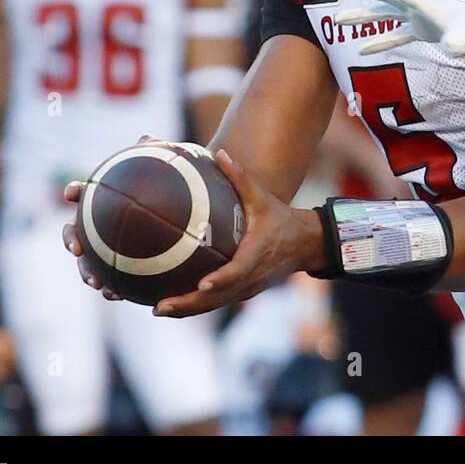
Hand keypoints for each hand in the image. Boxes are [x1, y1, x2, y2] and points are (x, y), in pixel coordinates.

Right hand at [62, 133, 166, 299]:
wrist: (193, 212)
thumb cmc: (180, 186)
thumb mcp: (174, 169)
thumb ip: (161, 154)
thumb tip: (149, 138)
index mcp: (108, 200)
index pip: (86, 193)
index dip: (76, 191)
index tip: (72, 192)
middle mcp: (103, 225)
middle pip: (76, 231)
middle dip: (72, 240)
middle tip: (77, 247)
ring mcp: (111, 248)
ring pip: (91, 263)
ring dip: (89, 274)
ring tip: (98, 283)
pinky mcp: (126, 268)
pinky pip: (117, 281)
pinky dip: (116, 289)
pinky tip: (121, 295)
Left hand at [152, 147, 323, 316]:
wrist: (306, 244)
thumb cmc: (281, 219)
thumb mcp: (263, 198)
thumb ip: (241, 177)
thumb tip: (219, 153)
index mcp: (257, 253)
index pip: (238, 271)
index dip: (221, 279)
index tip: (202, 284)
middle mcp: (252, 276)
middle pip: (219, 297)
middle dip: (190, 304)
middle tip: (160, 307)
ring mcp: (248, 287)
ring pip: (216, 304)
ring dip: (188, 310)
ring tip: (159, 310)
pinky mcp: (244, 292)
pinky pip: (218, 302)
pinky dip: (197, 306)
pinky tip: (174, 307)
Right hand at [332, 0, 464, 63]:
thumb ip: (457, 41)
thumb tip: (451, 46)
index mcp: (423, 2)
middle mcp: (416, 5)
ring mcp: (416, 17)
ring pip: (383, 14)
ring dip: (362, 17)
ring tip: (338, 20)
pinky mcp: (420, 31)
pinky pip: (394, 36)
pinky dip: (379, 43)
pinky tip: (363, 52)